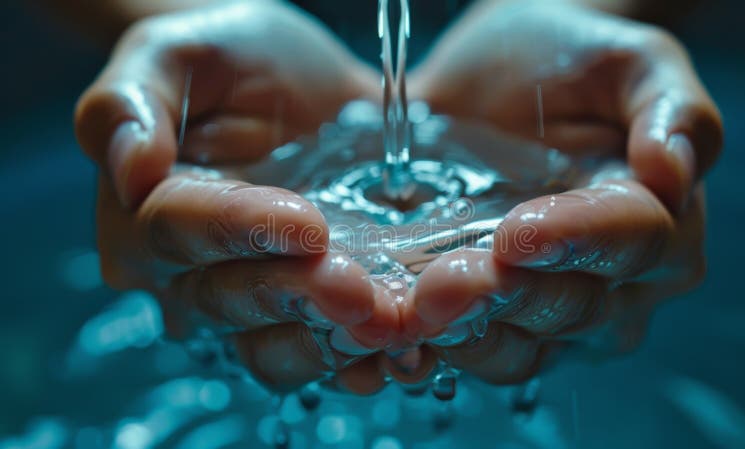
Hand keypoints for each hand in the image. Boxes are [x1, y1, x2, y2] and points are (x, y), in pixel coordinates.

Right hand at [75, 1, 393, 392]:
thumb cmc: (241, 63)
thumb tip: (129, 166)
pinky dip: (360, 359)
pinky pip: (321, 356)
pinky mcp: (304, 320)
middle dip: (294, 296)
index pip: (176, 230)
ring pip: (270, 350)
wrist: (317, 92)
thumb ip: (133, 99)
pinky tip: (403, 349)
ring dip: (328, 343)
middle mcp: (186, 274)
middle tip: (357, 290)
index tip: (307, 224)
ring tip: (388, 326)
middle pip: (226, 301)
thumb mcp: (182, 51)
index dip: (238, 230)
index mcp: (146, 209)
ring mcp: (247, 306)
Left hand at [401, 1, 721, 382]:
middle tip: (442, 283)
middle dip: (506, 295)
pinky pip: (476, 354)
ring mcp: (560, 316)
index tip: (516, 233)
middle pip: (573, 305)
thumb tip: (674, 167)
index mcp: (661, 218)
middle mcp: (621, 283)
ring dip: (466, 333)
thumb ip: (671, 105)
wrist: (492, 85)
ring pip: (522, 347)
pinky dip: (436, 348)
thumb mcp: (628, 60)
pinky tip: (399, 333)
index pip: (633, 240)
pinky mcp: (503, 329)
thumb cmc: (566, 64)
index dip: (577, 239)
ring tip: (415, 310)